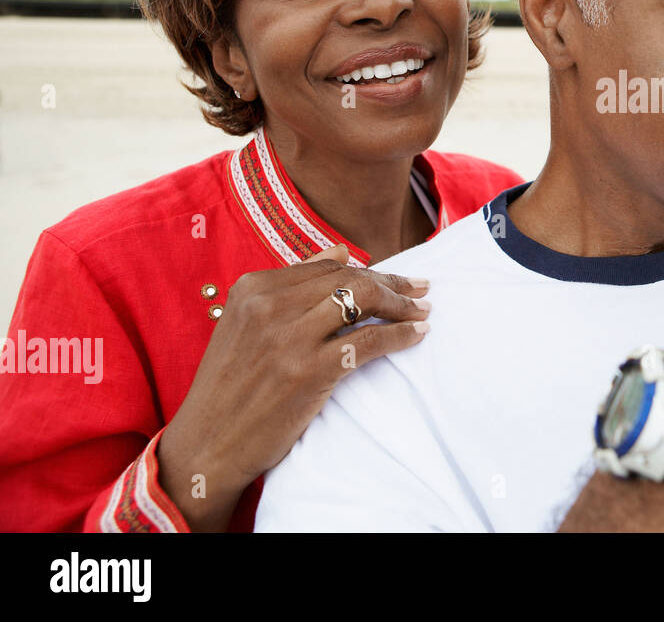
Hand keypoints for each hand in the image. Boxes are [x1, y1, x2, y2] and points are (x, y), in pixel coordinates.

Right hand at [157, 244, 430, 530]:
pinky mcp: (308, 370)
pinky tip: (416, 334)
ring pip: (363, 300)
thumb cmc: (231, 388)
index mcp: (252, 288)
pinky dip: (400, 334)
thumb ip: (291, 286)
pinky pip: (368, 340)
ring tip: (423, 310)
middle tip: (421, 289)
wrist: (206, 445)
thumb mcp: (246, 325)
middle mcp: (268, 305)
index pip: (329, 268)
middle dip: (392, 282)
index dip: (370, 271)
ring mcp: (288, 337)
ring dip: (402, 304)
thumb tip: (341, 252)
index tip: (397, 279)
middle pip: (350, 279)